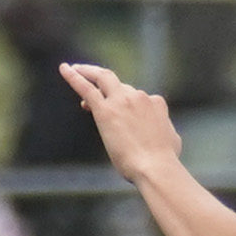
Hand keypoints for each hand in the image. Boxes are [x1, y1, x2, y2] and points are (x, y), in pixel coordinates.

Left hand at [59, 63, 182, 184]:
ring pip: (102, 79)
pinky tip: (64, 68)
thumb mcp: (171, 140)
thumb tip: (165, 132)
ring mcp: (122, 101)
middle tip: (88, 82)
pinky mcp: (105, 110)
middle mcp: (139, 96)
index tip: (114, 112)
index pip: (136, 97)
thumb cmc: (165, 161)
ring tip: (74, 69)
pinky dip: (74, 76)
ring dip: (87, 73)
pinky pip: (86, 88)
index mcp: (155, 103)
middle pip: (119, 84)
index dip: (123, 102)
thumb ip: (164, 129)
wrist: (155, 167)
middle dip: (104, 83)